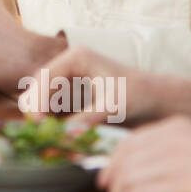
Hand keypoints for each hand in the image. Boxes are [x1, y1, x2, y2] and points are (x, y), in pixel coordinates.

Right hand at [21, 45, 156, 126]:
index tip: (35, 122)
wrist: (155, 98)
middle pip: (39, 85)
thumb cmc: (138, 95)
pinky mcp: (71, 92)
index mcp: (76, 57)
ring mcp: (68, 77)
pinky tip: (51, 133)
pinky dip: (50, 118)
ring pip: (43, 95)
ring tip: (42, 134)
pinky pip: (52, 104)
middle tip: (35, 131)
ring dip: (40, 113)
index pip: (46, 77)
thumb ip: (89, 118)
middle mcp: (68, 64)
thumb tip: (66, 134)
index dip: (37, 99)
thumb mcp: (114, 106)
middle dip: (35, 107)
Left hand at [99, 116, 190, 191]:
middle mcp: (171, 138)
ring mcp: (174, 160)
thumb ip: (172, 156)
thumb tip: (142, 175)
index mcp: (176, 127)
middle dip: (112, 183)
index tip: (108, 180)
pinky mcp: (179, 184)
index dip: (114, 163)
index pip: (129, 142)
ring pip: (126, 178)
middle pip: (123, 160)